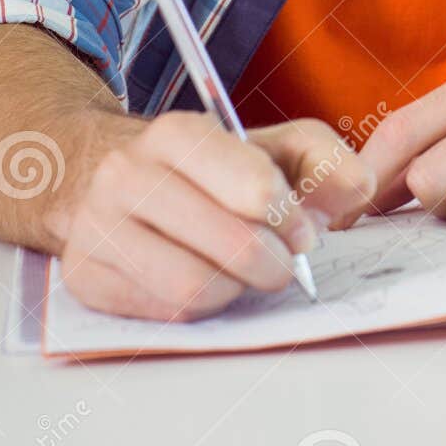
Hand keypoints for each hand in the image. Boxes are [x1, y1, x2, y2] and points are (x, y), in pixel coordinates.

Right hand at [56, 111, 375, 320]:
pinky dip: (201, 306)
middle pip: (229, 245)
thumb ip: (324, 159)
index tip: (302, 230)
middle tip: (283, 264)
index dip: (290, 217)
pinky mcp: (86, 277)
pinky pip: (164, 313)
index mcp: (176, 132)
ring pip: (194, 288)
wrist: (111, 179)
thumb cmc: (208, 169)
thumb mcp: (270, 145)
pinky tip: (207, 280)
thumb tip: (359, 188)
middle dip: (273, 264)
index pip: (250, 184)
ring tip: (245, 274)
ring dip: (237, 290)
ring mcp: (98, 228)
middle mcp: (127, 174)